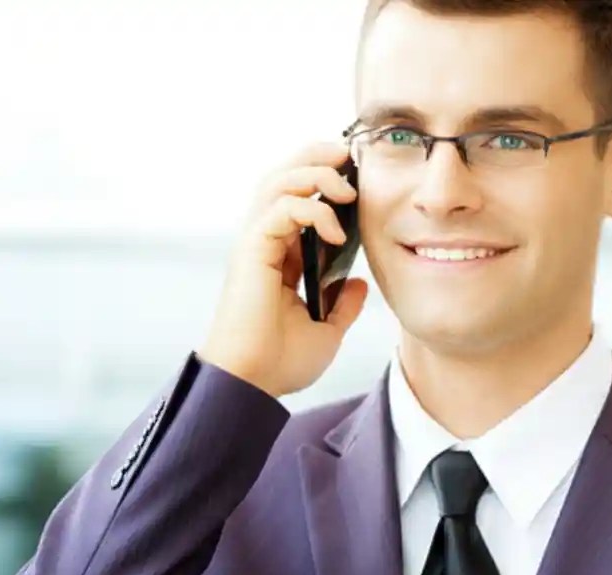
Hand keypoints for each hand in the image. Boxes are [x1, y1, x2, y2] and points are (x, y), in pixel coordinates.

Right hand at [199, 142, 369, 397]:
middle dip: (314, 158)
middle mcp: (263, 243)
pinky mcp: (252, 250)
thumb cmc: (278, 363)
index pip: (297, 200)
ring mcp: (254, 244)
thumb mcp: (326, 331)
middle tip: (348, 154)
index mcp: (278, 257)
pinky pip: (282, 209)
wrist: (253, 383)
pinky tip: (335, 231)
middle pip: (282, 178)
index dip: (323, 181)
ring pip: (278, 183)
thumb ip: (342, 305)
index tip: (357, 178)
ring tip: (346, 184)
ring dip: (314, 174)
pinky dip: (312, 210)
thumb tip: (359, 284)